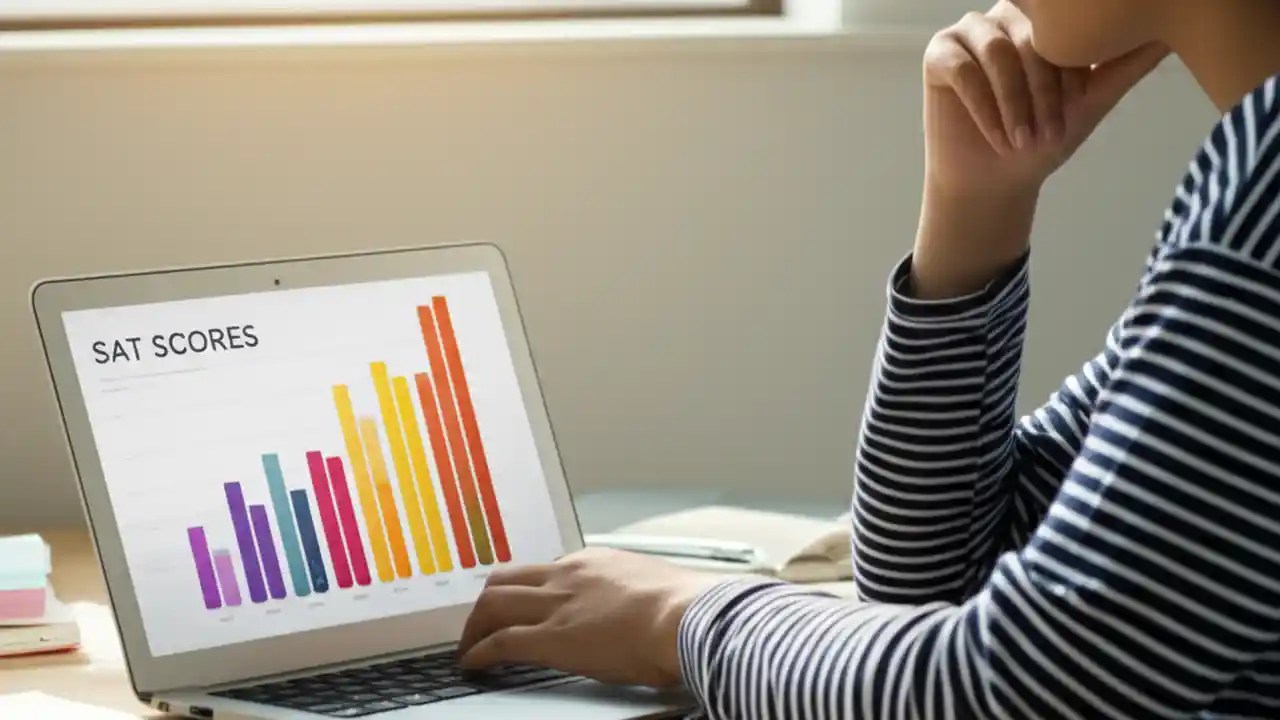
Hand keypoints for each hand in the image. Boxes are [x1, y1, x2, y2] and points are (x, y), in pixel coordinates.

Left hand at [457, 548, 722, 687]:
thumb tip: (641, 610)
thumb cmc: (685, 609)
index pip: (545, 571)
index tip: (524, 605)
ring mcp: (556, 605)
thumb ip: (633, 593)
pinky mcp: (550, 638)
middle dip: (487, 601)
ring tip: (469, 646)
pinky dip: (480, 652)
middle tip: (480, 623)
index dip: (527, 590)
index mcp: (594, 561)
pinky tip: (473, 663)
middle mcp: (568, 575)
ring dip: (475, 626)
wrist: (687, 618)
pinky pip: (501, 642)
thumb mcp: (653, 587)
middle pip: (506, 578)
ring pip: (493, 604)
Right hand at [923, 1, 1168, 195]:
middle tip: (1050, 132)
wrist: (998, 180)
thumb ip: (1128, 62)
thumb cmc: (1044, 137)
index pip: (1062, 26)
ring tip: (1024, 139)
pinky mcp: (938, 54)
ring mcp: (968, 31)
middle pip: (1028, 37)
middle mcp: (1005, 14)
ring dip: (1014, 102)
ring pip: (996, 53)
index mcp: (1042, 18)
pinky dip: (983, 107)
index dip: (1069, 69)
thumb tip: (1173, 29)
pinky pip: (962, 70)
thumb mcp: (1094, 98)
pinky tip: (998, 136)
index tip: (1076, 107)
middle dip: (1042, 89)